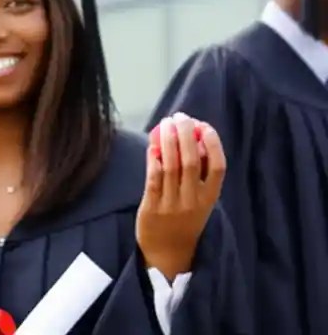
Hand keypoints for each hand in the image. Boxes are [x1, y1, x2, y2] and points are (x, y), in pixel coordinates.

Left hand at [136, 111, 225, 279]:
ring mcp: (173, 204)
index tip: (204, 126)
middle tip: (180, 117)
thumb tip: (194, 140)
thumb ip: (199, 176)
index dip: (213, 144)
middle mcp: (193, 200)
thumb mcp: (200, 201)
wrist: (169, 254)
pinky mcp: (152, 208)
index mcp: (210, 197)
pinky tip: (152, 147)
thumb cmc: (185, 221)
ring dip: (167, 142)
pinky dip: (153, 162)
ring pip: (172, 167)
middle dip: (186, 135)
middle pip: (192, 161)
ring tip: (163, 124)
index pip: (218, 167)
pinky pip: (153, 181)